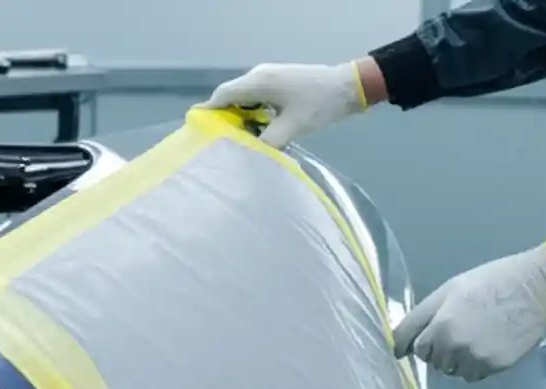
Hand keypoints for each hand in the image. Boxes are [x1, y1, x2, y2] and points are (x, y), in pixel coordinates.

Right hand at [201, 62, 368, 147]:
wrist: (349, 87)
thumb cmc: (320, 106)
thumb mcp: (292, 129)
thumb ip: (267, 143)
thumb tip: (249, 156)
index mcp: (259, 82)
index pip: (223, 95)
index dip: (208, 112)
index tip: (197, 129)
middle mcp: (259, 75)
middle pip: (230, 95)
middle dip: (221, 116)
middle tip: (214, 140)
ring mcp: (269, 76)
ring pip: (243, 96)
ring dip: (237, 115)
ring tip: (233, 138)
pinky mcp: (278, 81)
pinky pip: (255, 96)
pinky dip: (250, 111)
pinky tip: (253, 128)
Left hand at [393, 242, 545, 381]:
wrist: (537, 288)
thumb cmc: (490, 282)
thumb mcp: (449, 290)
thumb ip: (420, 317)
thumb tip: (399, 346)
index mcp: (440, 325)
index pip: (414, 348)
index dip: (419, 340)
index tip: (427, 337)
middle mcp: (455, 347)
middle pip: (432, 360)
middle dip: (438, 348)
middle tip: (458, 328)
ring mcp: (476, 359)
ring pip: (452, 370)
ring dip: (456, 359)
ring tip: (474, 336)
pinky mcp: (495, 367)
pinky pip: (473, 374)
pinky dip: (475, 365)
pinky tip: (487, 345)